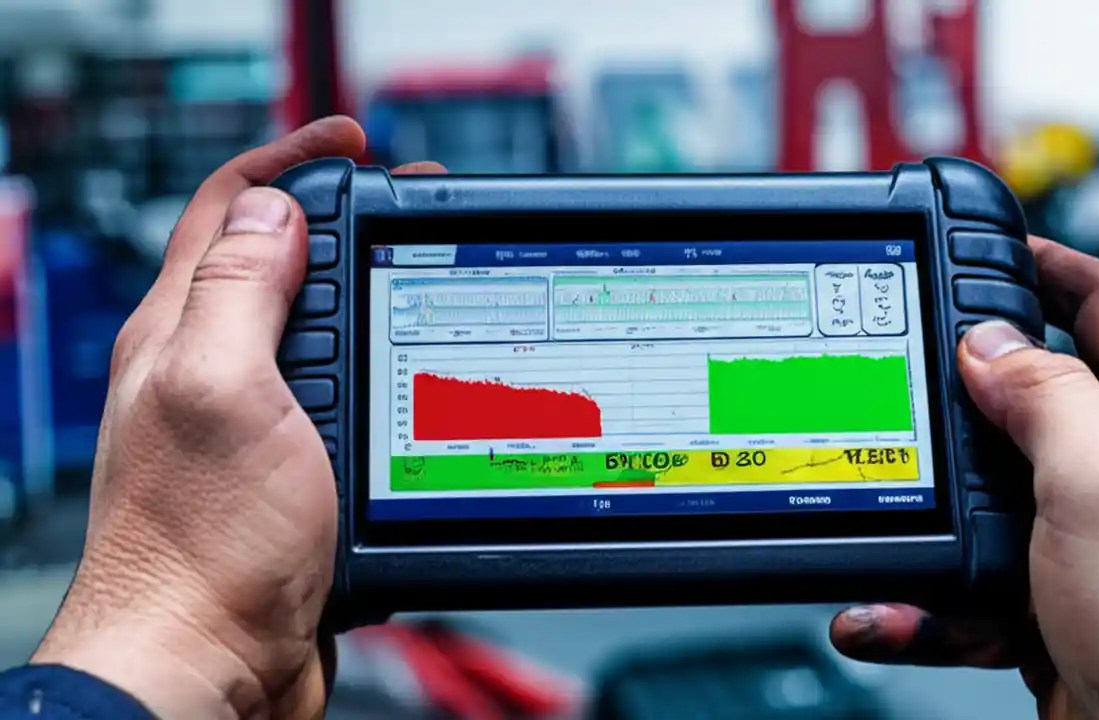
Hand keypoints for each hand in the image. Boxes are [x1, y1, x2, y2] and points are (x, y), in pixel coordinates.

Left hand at [31, 117, 441, 718]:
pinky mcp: (294, 470)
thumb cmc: (199, 546)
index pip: (229, 210)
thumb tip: (275, 208)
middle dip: (342, 214)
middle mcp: (213, 369)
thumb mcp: (219, 391)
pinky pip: (340, 395)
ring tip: (418, 274)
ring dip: (366, 289)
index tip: (354, 141)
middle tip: (408, 202)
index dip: (290, 160)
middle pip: (279, 257)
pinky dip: (378, 366)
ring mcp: (254, 421)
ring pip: (316, 326)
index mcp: (183, 334)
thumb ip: (240, 291)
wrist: (210, 662)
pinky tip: (410, 373)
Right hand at [830, 238, 1098, 718]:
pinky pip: (960, 583)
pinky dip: (916, 600)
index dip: (1046, 263)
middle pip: (1026, 395)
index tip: (979, 244)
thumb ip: (1045, 393)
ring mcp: (1080, 539)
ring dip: (919, 518)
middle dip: (956, 395)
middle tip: (897, 380)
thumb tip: (986, 343)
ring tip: (876, 522)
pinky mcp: (1041, 604)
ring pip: (977, 499)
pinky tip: (885, 611)